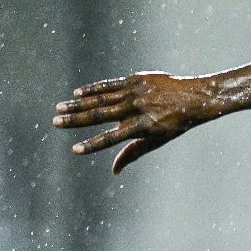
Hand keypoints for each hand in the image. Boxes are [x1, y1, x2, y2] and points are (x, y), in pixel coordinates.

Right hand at [53, 72, 213, 173]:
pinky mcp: (135, 80)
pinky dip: (94, 89)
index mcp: (143, 127)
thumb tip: (114, 170)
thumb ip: (133, 153)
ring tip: (60, 108)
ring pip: (102, 99)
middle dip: (76, 120)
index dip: (93, 145)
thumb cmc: (175, 123)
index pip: (113, 138)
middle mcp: (137, 109)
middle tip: (56, 122)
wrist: (195, 97)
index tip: (75, 150)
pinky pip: (110, 85)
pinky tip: (78, 93)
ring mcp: (135, 93)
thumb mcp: (157, 141)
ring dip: (79, 104)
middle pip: (101, 115)